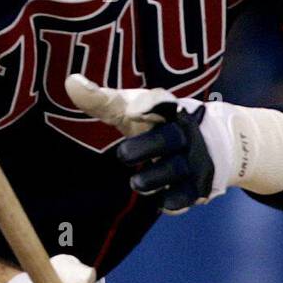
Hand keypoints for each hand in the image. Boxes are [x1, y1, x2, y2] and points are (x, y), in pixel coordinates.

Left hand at [65, 74, 238, 213]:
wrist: (211, 144)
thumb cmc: (156, 123)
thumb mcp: (131, 108)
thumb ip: (102, 101)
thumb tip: (71, 82)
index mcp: (166, 108)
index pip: (156, 101)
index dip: (146, 105)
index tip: (132, 110)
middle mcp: (184, 131)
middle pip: (167, 138)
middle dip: (144, 148)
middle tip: (123, 155)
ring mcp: (194, 158)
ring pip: (173, 170)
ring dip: (152, 178)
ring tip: (136, 182)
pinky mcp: (198, 185)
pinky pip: (183, 196)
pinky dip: (169, 200)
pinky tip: (159, 198)